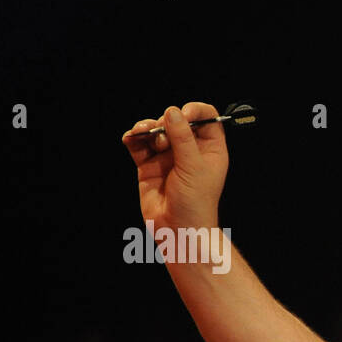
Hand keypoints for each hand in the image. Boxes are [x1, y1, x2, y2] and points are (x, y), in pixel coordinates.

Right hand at [121, 103, 228, 231]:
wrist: (178, 230)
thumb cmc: (196, 203)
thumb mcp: (194, 167)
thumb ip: (182, 138)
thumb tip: (173, 112)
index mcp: (210, 149)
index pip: (206, 118)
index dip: (195, 111)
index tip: (184, 113)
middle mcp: (189, 150)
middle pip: (176, 120)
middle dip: (166, 122)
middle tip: (163, 136)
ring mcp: (167, 156)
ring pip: (155, 130)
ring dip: (147, 127)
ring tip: (143, 134)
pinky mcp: (148, 165)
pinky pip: (139, 144)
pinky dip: (133, 138)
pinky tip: (131, 138)